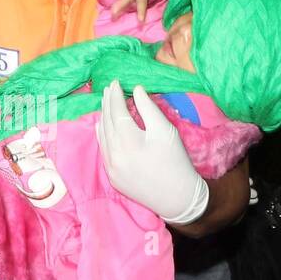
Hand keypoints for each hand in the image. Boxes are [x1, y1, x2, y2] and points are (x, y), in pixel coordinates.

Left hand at [95, 80, 208, 224]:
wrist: (178, 197)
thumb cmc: (176, 161)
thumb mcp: (166, 131)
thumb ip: (148, 108)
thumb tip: (136, 90)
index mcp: (128, 141)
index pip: (116, 112)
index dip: (115, 96)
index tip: (115, 82)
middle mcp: (114, 155)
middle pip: (107, 123)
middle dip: (107, 104)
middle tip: (108, 88)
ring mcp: (111, 168)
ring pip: (102, 136)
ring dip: (103, 118)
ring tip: (106, 102)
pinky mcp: (112, 177)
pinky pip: (103, 150)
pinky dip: (103, 135)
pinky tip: (103, 126)